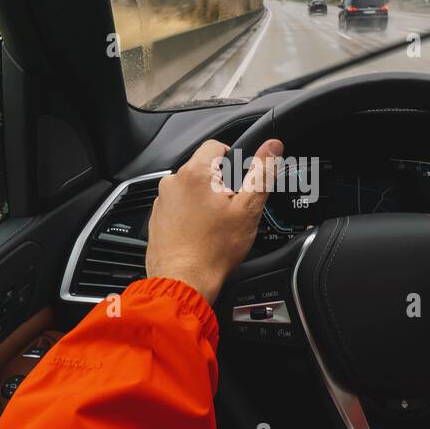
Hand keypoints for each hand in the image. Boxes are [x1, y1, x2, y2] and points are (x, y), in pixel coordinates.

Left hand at [146, 138, 283, 303]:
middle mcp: (173, 182)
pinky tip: (200, 235)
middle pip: (203, 169)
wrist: (184, 283)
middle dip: (220, 185)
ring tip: (215, 227)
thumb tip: (272, 147)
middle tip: (231, 210)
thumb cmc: (213, 251)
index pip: (216, 145)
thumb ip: (261, 173)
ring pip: (191, 190)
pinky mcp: (157, 219)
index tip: (239, 181)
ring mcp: (162, 202)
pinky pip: (178, 208)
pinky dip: (190, 217)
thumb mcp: (248, 209)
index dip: (233, 159)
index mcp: (195, 173)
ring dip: (204, 201)